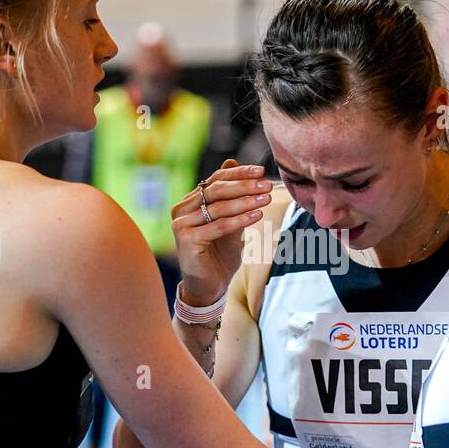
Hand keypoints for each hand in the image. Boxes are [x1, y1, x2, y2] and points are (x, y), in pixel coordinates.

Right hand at [170, 159, 270, 305]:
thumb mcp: (229, 221)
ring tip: (266, 198)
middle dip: (245, 186)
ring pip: (218, 207)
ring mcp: (181, 224)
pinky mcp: (186, 240)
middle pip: (216, 190)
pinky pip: (218, 226)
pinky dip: (240, 220)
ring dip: (246, 201)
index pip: (215, 179)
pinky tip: (257, 216)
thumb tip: (232, 160)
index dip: (239, 173)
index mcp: (190, 201)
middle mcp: (181, 209)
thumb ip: (231, 196)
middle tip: (267, 184)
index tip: (261, 170)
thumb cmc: (220, 254)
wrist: (209, 287)